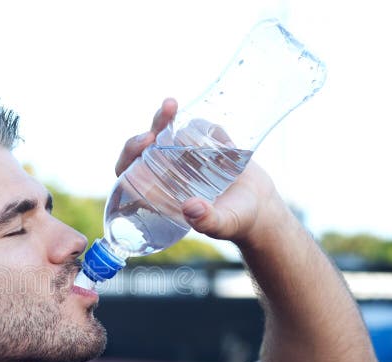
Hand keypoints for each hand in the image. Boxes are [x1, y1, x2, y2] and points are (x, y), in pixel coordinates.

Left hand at [117, 99, 289, 246]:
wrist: (262, 206)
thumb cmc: (237, 222)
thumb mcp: (223, 225)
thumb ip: (208, 221)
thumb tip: (190, 208)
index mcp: (159, 193)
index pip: (130, 173)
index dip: (129, 156)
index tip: (143, 143)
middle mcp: (167, 173)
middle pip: (145, 148)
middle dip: (149, 130)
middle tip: (161, 119)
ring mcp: (185, 156)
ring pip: (167, 133)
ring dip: (165, 118)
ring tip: (171, 107)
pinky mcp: (205, 144)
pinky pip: (197, 127)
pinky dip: (202, 125)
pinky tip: (219, 139)